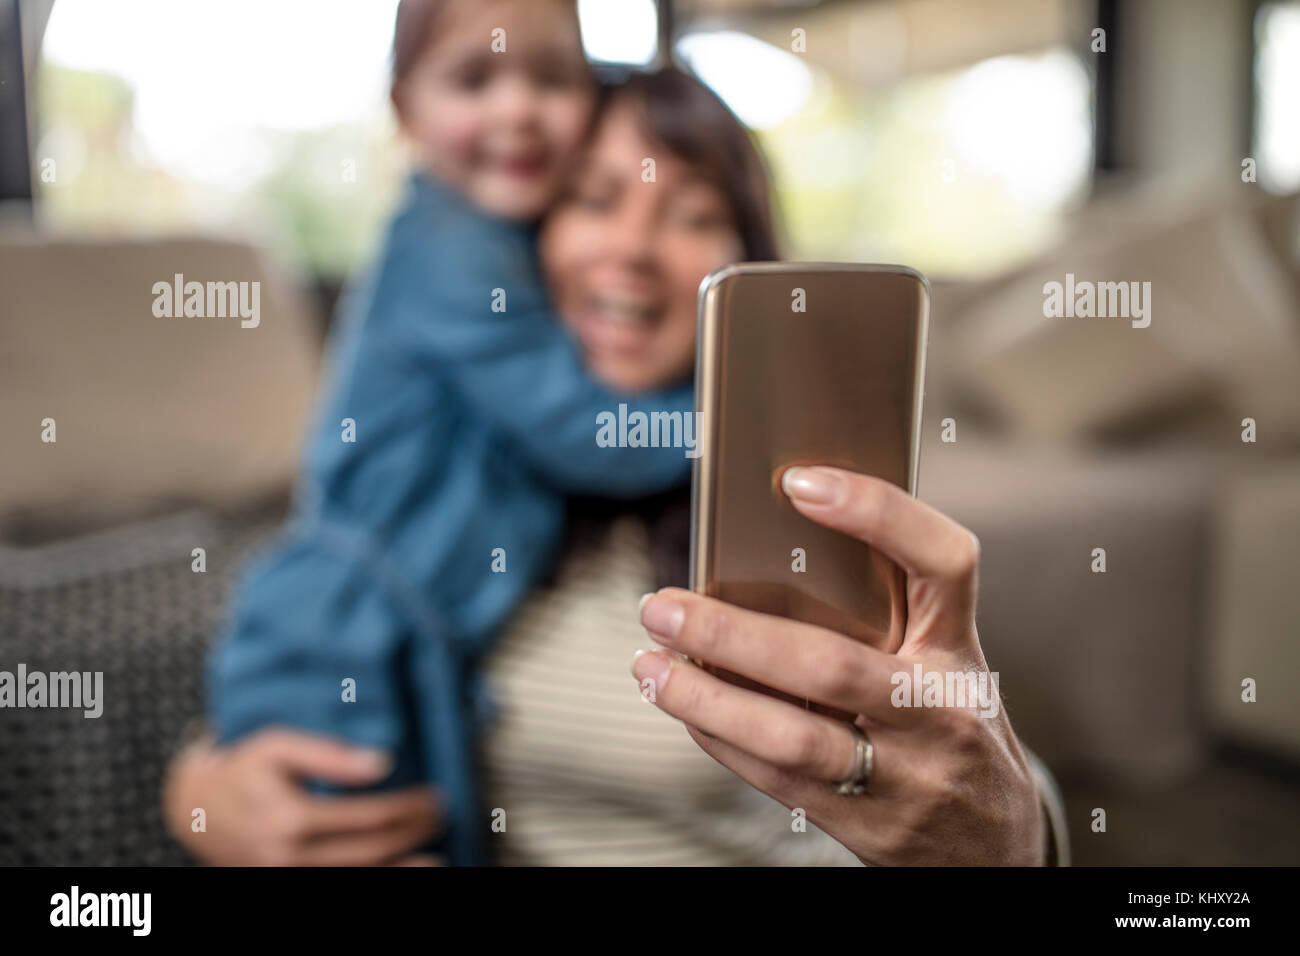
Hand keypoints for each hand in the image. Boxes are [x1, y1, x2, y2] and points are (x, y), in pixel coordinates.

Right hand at [162, 727, 442, 865]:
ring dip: (402, 871)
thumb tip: (383, 764)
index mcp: (292, 818)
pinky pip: (336, 890)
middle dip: (412, 835)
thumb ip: (330, 756)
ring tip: (436, 860)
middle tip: (441, 817)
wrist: (193, 809)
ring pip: (358, 881)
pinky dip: (373, 882)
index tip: (434, 796)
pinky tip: (399, 874)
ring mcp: (286, 880)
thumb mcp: (280, 746)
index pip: (369, 818)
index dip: (409, 809)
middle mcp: (289, 858)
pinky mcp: (284, 887)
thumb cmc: (244, 769)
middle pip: (371, 852)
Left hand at [631, 466, 1044, 865]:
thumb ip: (884, 614)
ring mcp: (906, 775)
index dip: (878, 513)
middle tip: (662, 606)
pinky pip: (778, 779)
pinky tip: (684, 706)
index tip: (798, 482)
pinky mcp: (868, 826)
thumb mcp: (943, 660)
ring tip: (648, 665)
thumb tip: (759, 563)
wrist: (994, 839)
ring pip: (792, 737)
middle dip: (731, 633)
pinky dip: (720, 737)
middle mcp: (939, 709)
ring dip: (705, 697)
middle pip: (830, 665)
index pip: (944, 562)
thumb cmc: (946, 720)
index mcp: (959, 647)